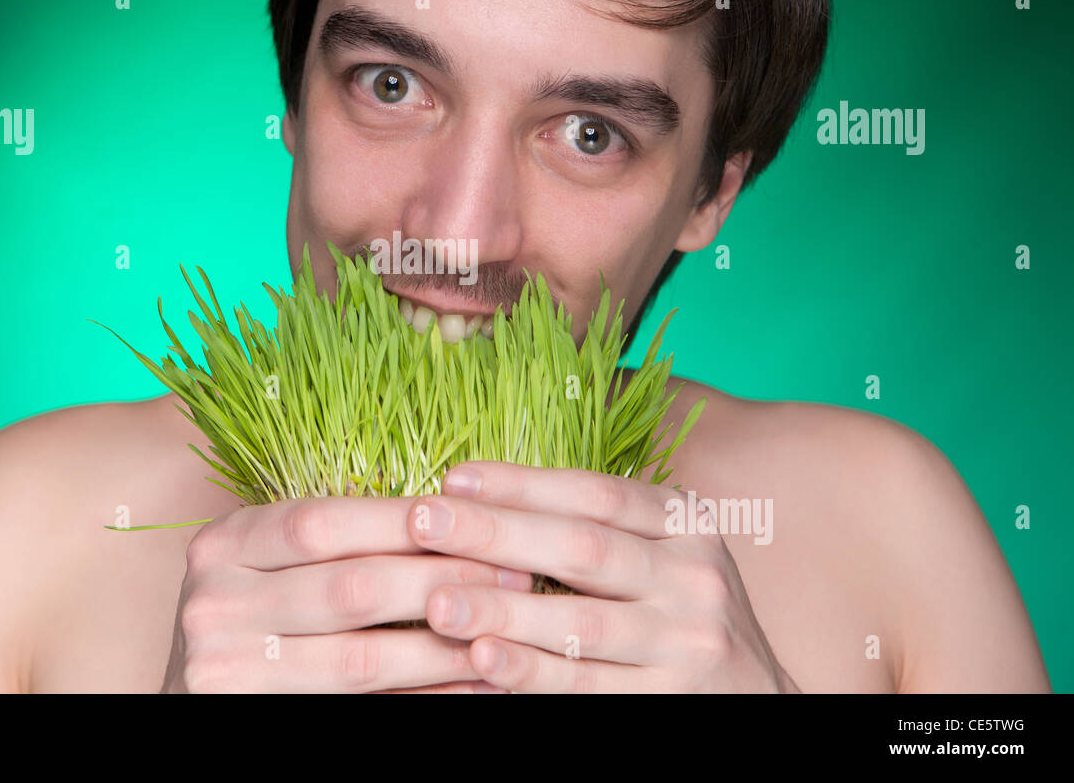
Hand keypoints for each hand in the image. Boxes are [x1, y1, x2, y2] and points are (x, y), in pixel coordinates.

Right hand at [161, 495, 531, 692]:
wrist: (195, 690)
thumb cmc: (250, 611)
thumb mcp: (266, 559)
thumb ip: (329, 541)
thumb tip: (444, 515)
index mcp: (223, 544)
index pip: (323, 521)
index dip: (403, 522)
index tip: (479, 519)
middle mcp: (214, 603)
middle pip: (351, 587)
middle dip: (443, 580)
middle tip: (515, 573)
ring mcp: (224, 668)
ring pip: (362, 658)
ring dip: (446, 647)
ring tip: (507, 632)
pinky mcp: (248, 716)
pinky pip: (362, 707)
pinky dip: (426, 695)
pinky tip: (475, 684)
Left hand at [405, 461, 800, 692]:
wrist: (755, 698)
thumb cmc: (681, 612)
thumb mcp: (664, 552)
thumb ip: (601, 524)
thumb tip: (484, 492)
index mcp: (688, 523)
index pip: (595, 493)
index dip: (522, 483)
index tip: (455, 477)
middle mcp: (695, 577)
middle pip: (583, 548)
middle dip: (495, 533)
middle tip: (423, 521)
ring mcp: (687, 644)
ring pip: (580, 625)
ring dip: (503, 610)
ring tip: (437, 602)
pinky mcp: (670, 701)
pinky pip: (585, 687)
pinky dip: (529, 674)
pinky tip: (481, 661)